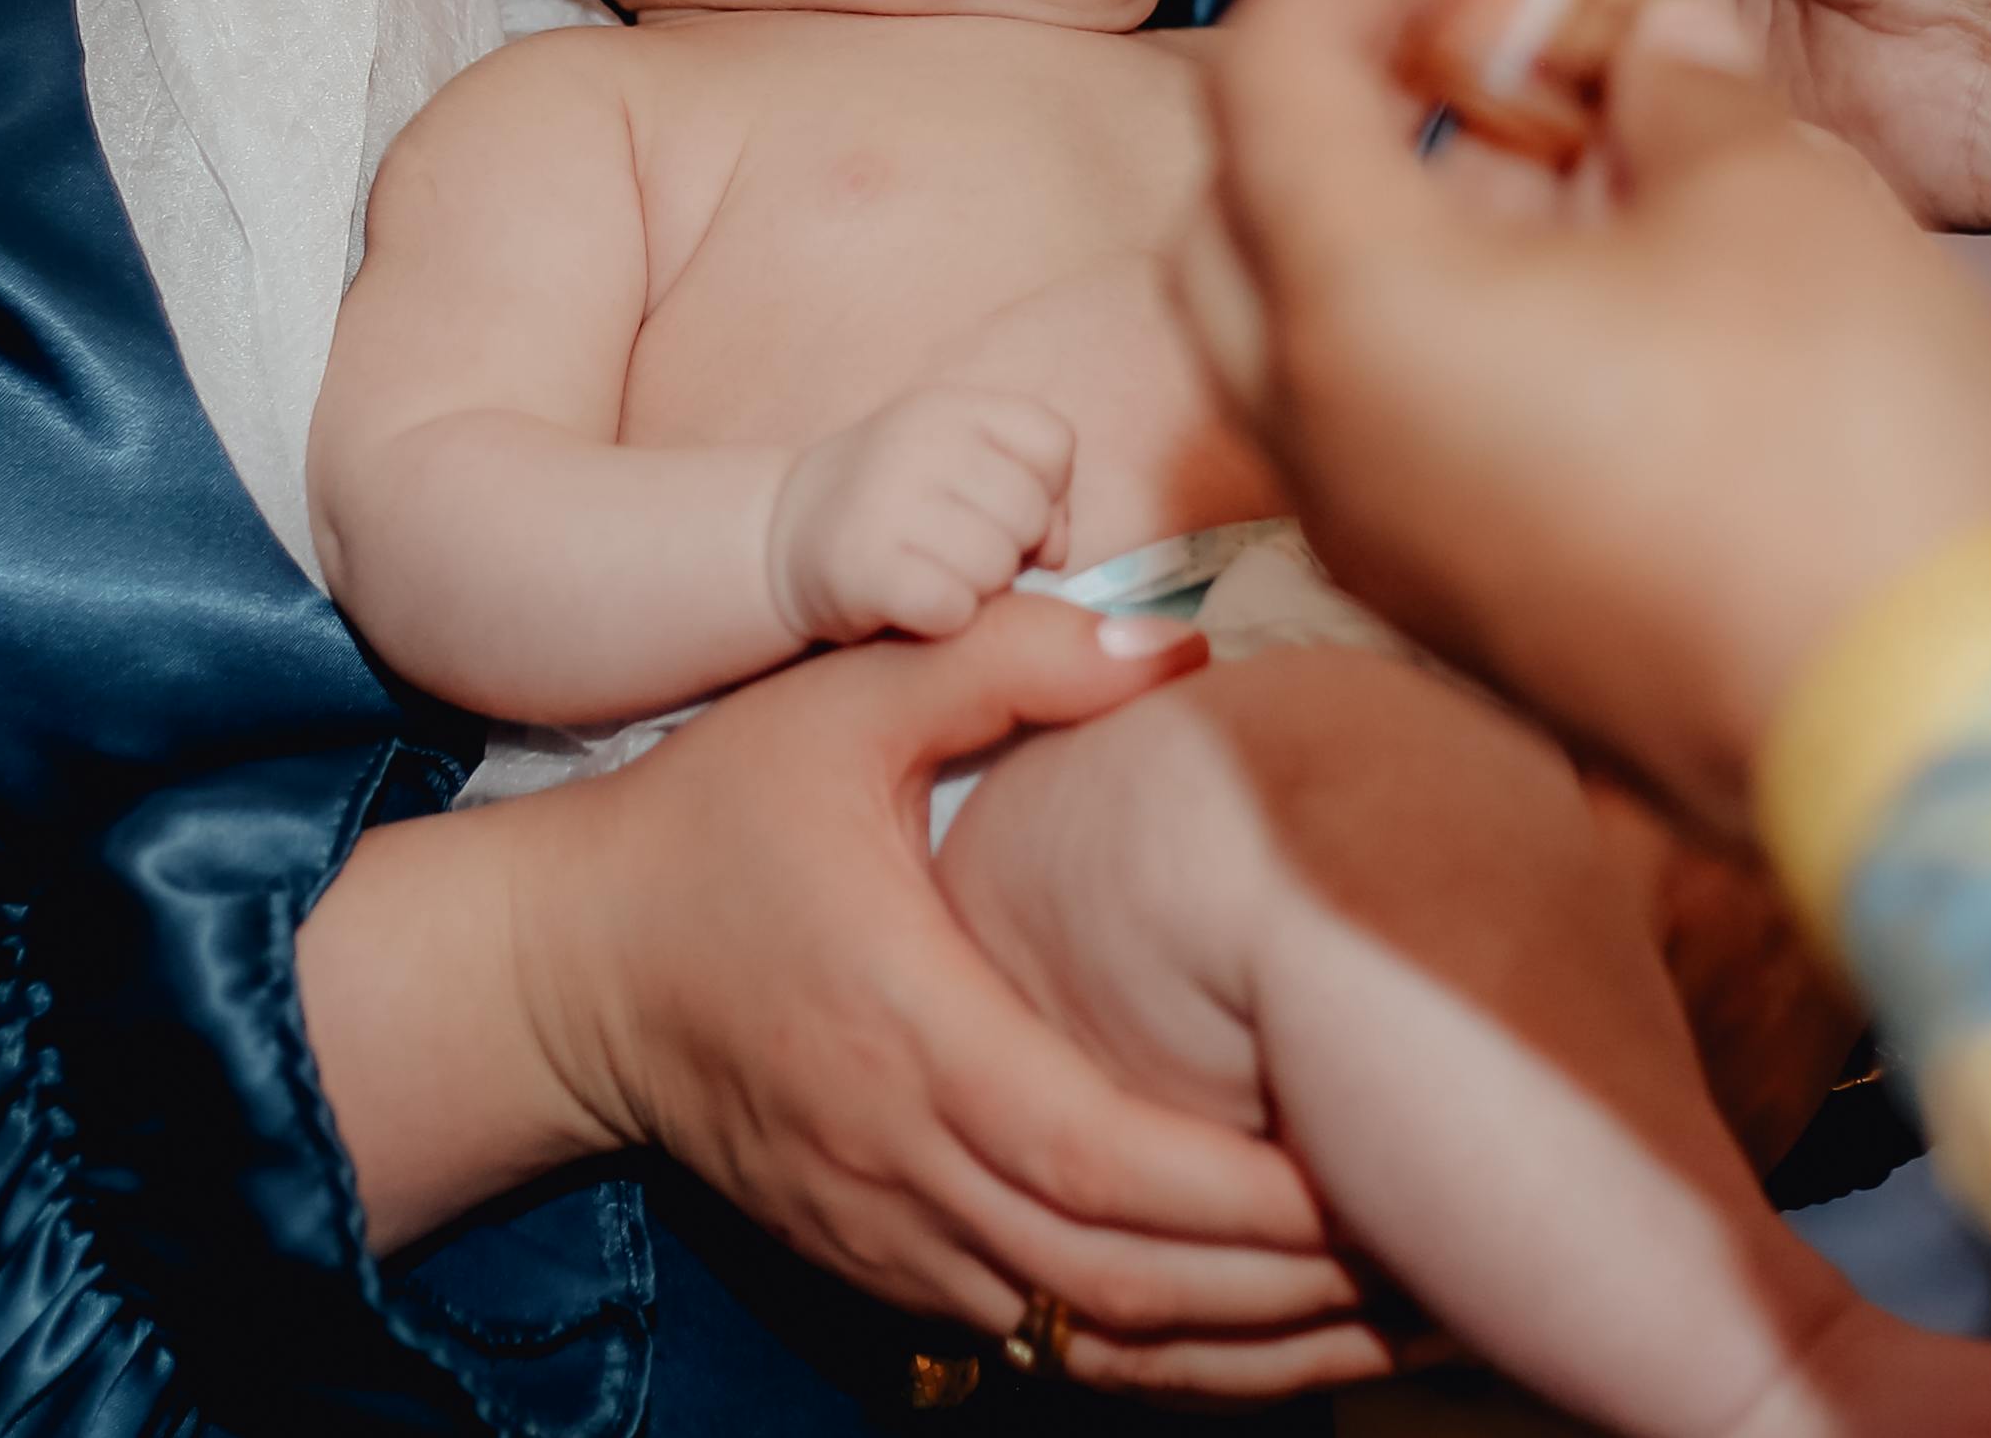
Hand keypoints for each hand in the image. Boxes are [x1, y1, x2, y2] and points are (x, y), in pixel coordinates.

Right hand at [521, 601, 1390, 1391]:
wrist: (558, 969)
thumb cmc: (710, 823)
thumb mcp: (840, 699)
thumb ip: (1008, 658)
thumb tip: (1175, 642)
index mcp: (911, 1029)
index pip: (1103, 1159)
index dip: (1246, 1197)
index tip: (1373, 1187)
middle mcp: (902, 1159)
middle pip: (1117, 1278)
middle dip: (1285, 1293)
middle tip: (1431, 1268)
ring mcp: (884, 1229)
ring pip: (1083, 1336)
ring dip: (1238, 1342)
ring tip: (1386, 1313)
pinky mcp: (874, 1259)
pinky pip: (1033, 1340)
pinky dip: (1151, 1348)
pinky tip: (1262, 1327)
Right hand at [768, 378, 1075, 644]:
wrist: (780, 539)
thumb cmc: (896, 507)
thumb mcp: (959, 465)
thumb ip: (1030, 490)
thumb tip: (1056, 551)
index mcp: (950, 407)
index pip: (1054, 442)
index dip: (1048, 489)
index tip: (1002, 509)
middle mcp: (917, 441)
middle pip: (1029, 511)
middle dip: (1013, 547)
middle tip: (962, 551)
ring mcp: (885, 500)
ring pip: (997, 565)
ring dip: (978, 588)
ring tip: (935, 574)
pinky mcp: (864, 568)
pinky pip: (955, 609)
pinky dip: (945, 620)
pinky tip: (914, 604)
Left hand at [1212, 0, 1990, 839]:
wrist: (1956, 722)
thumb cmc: (1849, 439)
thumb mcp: (1768, 191)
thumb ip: (1672, 82)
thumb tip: (1644, 39)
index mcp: (1355, 319)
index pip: (1266, 77)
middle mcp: (1328, 449)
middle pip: (1237, 214)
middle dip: (1333, 86)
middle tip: (1462, 8)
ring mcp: (1392, 552)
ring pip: (1306, 336)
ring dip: (1389, 211)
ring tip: (1547, 132)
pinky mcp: (1471, 617)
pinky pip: (1394, 432)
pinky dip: (1444, 324)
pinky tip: (1589, 267)